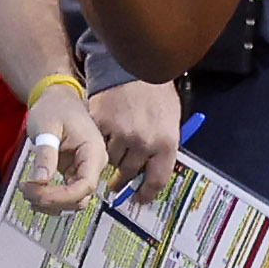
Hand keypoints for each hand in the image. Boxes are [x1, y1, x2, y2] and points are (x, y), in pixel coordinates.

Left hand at [17, 83, 103, 211]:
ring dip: (51, 203)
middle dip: (52, 200)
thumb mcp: (46, 128)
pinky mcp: (74, 173)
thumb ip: (45, 155)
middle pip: (80, 197)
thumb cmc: (55, 109)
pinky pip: (67, 194)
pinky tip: (35, 192)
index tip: (36, 193)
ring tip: (28, 191)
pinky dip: (51, 199)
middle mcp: (94, 164)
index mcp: (94, 152)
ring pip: (75, 201)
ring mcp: (85, 170)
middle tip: (26, 190)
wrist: (58, 100)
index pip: (85, 185)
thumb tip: (40, 181)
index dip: (61, 196)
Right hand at [89, 80, 182, 204]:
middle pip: (129, 172)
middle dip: (122, 180)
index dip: (146, 194)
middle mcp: (144, 141)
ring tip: (113, 153)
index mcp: (166, 143)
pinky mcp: (101, 123)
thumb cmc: (158, 93)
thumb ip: (163, 146)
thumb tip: (153, 170)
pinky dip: (99, 143)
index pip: (156, 180)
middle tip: (116, 184)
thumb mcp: (171, 122)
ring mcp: (121, 133)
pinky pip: (97, 143)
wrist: (138, 67)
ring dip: (111, 159)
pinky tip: (103, 137)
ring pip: (110, 160)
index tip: (138, 199)